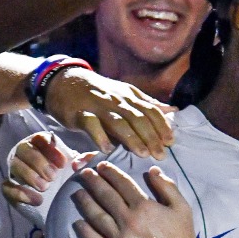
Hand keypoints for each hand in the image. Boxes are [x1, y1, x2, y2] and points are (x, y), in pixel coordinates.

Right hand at [2, 131, 86, 207]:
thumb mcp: (79, 168)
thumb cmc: (69, 178)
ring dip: (29, 175)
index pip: (40, 138)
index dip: (50, 149)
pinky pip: (7, 187)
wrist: (61, 202)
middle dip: (38, 162)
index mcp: (41, 144)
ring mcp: (15, 170)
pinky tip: (37, 200)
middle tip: (53, 176)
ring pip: (15, 165)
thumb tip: (86, 159)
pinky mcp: (10, 188)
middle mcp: (25, 153)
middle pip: (24, 149)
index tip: (63, 164)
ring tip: (45, 187)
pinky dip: (20, 193)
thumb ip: (86, 160)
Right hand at [43, 67, 173, 158]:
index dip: (162, 126)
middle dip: (151, 136)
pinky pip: (91, 125)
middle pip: (137, 118)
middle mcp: (116, 100)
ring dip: (132, 138)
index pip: (150, 110)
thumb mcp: (125, 94)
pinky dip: (100, 136)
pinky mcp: (80, 113)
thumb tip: (173, 111)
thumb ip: (147, 104)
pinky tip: (107, 149)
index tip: (171, 142)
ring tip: (142, 153)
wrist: (66, 83)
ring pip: (118, 122)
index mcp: (129, 96)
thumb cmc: (100, 94)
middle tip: (160, 154)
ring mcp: (97, 106)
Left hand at [71, 163, 206, 237]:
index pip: (122, 184)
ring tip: (77, 193)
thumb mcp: (182, 208)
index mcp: (144, 207)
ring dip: (85, 203)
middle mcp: (128, 220)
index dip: (110, 172)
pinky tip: (78, 223)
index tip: (101, 165)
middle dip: (93, 182)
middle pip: (105, 196)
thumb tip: (152, 170)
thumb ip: (167, 187)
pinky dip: (85, 231)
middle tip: (83, 174)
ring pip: (97, 216)